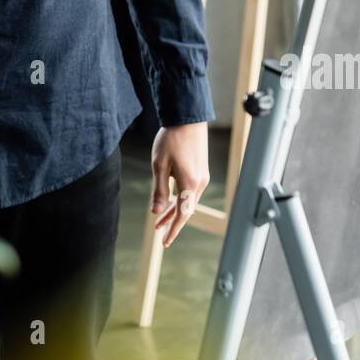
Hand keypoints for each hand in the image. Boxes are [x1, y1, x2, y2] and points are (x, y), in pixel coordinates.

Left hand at [150, 122, 209, 247]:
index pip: (182, 215)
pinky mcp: (201, 170)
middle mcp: (200, 183)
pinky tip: (170, 198)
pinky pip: (190, 190)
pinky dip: (180, 198)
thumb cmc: (171, 140)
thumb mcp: (159, 166)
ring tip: (159, 218)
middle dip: (172, 221)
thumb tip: (156, 212)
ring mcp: (202, 176)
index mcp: (190, 184)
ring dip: (175, 210)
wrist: (187, 117)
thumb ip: (159, 191)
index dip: (173, 230)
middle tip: (158, 232)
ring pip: (188, 200)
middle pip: (186, 210)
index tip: (165, 242)